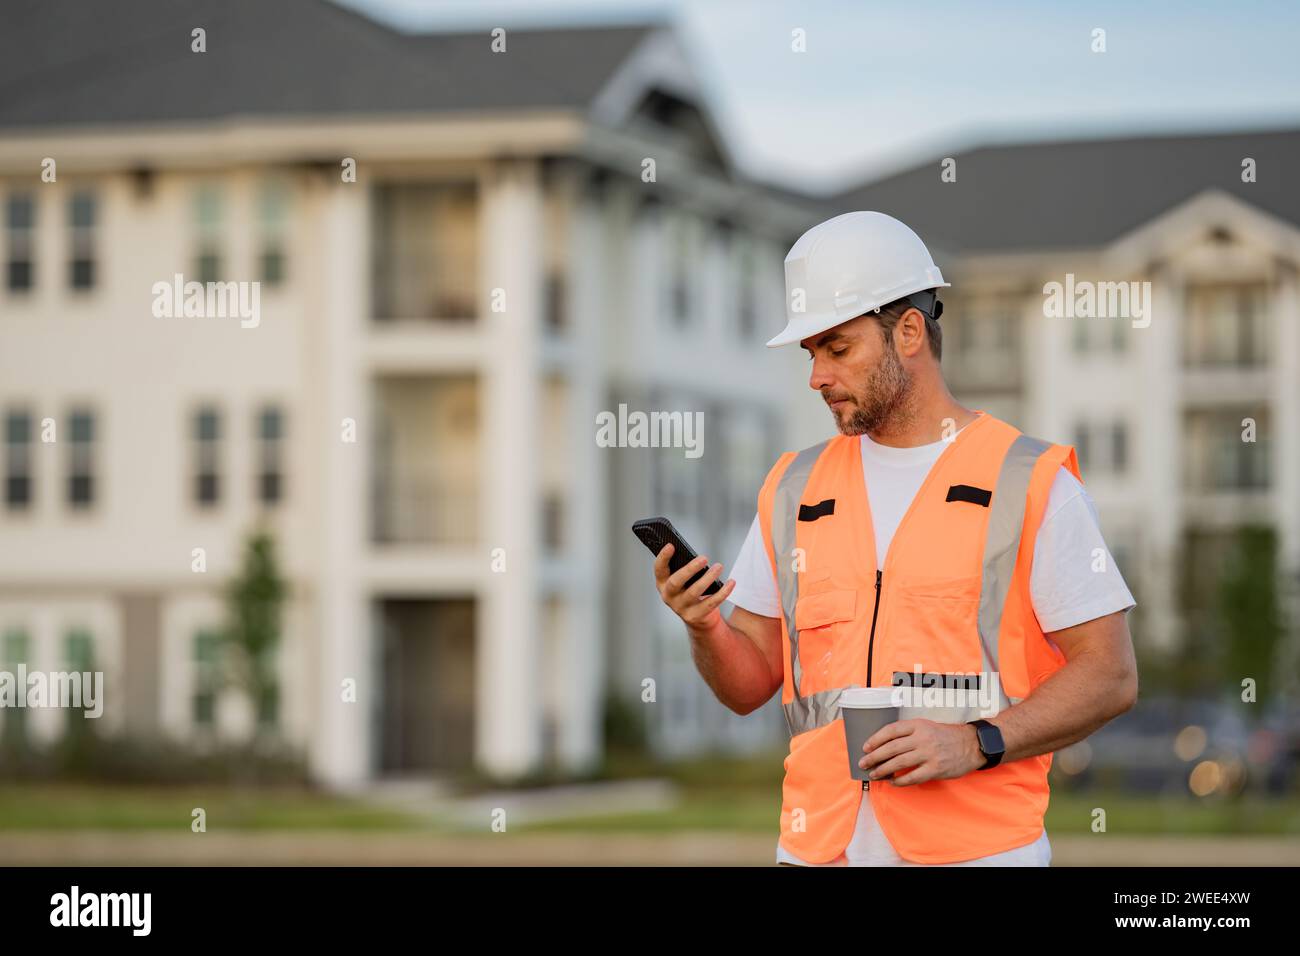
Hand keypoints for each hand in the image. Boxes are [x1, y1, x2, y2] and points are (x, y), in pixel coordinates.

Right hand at [652, 543, 736, 630]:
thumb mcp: (683, 581)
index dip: (663, 558)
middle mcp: (669, 596)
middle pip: (676, 582)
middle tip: (704, 558)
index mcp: (663, 584)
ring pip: (694, 592)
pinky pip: (710, 603)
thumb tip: (698, 557)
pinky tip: (730, 583)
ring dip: (708, 578)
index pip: (659, 570)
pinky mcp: (695, 616)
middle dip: (690, 569)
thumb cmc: (690, 593)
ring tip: (719, 567)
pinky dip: (722, 592)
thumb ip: (685, 570)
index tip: (671, 546)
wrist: (698, 619)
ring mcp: (681, 608)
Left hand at [858, 719, 984, 785]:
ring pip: (899, 763)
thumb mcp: (927, 726)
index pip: (891, 730)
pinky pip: (913, 777)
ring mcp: (929, 754)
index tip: (865, 747)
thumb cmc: (946, 735)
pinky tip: (893, 782)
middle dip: (874, 757)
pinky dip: (900, 781)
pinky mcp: (936, 769)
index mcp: (918, 725)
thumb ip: (908, 733)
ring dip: (883, 770)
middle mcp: (922, 738)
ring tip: (874, 774)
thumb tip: (885, 745)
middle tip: (863, 763)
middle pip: (891, 748)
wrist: (971, 744)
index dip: (875, 739)